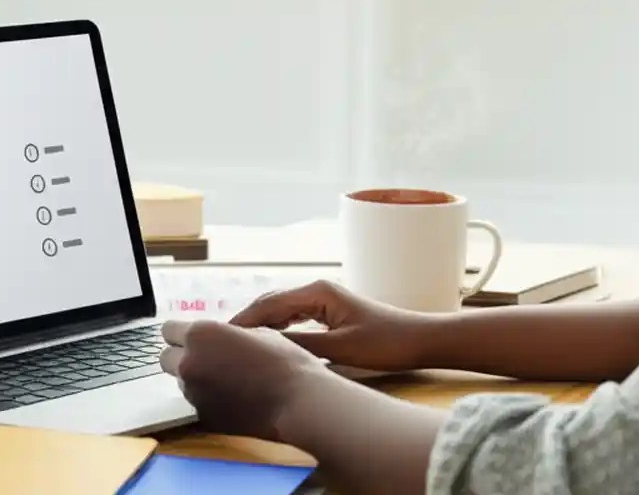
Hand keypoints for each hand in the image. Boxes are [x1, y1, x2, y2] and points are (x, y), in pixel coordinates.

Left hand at [160, 319, 330, 440]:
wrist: (297, 402)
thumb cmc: (284, 359)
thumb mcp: (256, 332)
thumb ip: (226, 333)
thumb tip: (216, 339)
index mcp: (200, 334)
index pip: (168, 329)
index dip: (183, 332)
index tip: (198, 337)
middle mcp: (188, 363)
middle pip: (166, 358)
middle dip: (181, 356)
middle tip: (208, 358)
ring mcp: (193, 393)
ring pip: (182, 381)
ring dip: (197, 378)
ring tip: (228, 380)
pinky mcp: (203, 417)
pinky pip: (198, 402)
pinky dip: (210, 399)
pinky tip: (235, 399)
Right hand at [228, 280, 434, 371]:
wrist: (418, 339)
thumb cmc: (385, 343)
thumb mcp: (339, 349)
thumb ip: (300, 345)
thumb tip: (264, 347)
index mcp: (317, 292)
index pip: (268, 305)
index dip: (242, 322)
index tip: (220, 339)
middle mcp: (317, 289)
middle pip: (270, 302)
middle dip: (246, 321)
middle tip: (220, 343)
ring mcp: (324, 299)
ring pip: (281, 309)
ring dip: (260, 324)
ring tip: (237, 344)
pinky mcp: (331, 311)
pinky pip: (294, 316)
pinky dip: (277, 327)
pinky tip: (268, 342)